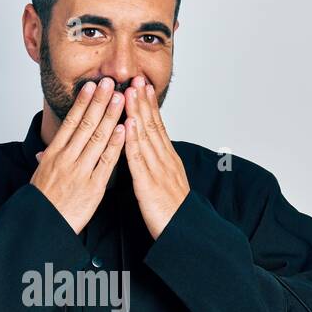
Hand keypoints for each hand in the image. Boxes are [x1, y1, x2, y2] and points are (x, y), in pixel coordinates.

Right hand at [30, 77, 125, 233]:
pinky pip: (106, 162)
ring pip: (97, 139)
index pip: (70, 122)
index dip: (82, 103)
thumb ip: (45, 162)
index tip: (91, 86)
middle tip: (109, 82)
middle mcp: (66, 159)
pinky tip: (123, 129)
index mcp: (53, 154)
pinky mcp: (93, 187)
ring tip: (120, 97)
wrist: (44, 226)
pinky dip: (115, 144)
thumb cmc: (43, 203)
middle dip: (99, 102)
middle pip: (85, 125)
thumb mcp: (39, 178)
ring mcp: (80, 171)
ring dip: (110, 116)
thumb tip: (42, 153)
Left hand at [124, 75, 188, 238]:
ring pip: (146, 136)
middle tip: (137, 78)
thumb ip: (157, 169)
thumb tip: (150, 157)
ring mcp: (157, 171)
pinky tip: (128, 124)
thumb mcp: (165, 185)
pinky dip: (133, 139)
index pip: (158, 127)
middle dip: (144, 101)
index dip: (150, 106)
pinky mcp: (149, 184)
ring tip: (131, 91)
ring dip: (138, 112)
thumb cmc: (172, 214)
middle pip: (153, 125)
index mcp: (167, 161)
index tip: (143, 87)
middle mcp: (164, 161)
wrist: (184, 233)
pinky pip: (139, 158)